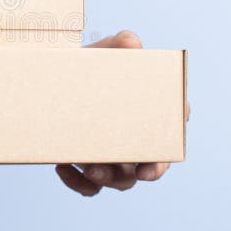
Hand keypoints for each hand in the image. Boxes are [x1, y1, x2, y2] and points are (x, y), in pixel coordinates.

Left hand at [55, 30, 190, 196]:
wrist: (52, 83)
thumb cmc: (89, 68)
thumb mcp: (103, 53)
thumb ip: (118, 44)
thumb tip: (131, 42)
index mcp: (149, 111)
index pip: (174, 122)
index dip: (177, 132)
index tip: (172, 136)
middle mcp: (136, 139)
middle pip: (154, 162)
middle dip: (152, 170)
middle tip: (143, 172)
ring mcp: (114, 157)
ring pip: (122, 180)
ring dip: (110, 179)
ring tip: (91, 169)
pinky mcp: (88, 168)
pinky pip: (90, 188)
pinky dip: (78, 183)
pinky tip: (63, 167)